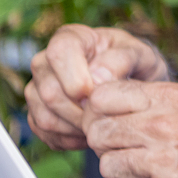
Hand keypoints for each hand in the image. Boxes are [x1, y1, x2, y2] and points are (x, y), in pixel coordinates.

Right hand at [24, 25, 168, 149]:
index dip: (77, 78)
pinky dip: (71, 139)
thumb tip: (97, 76)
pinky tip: (91, 131)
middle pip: (50, 92)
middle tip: (107, 113)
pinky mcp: (36, 114)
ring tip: (102, 123)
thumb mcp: (142, 56)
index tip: (97, 92)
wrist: (131, 86)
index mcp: (70, 38)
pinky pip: (45, 134)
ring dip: (78, 128)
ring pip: (46, 117)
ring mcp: (36, 89)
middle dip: (83, 111)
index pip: (59, 53)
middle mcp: (45, 62)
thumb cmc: (135, 65)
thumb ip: (122, 59)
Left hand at [83, 82, 177, 177]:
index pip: (102, 96)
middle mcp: (161, 125)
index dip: (100, 112)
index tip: (109, 122)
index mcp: (169, 98)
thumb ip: (165, 99)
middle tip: (128, 152)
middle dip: (108, 147)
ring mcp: (163, 160)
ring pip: (109, 168)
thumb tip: (127, 100)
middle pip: (98, 134)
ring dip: (126, 175)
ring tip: (153, 173)